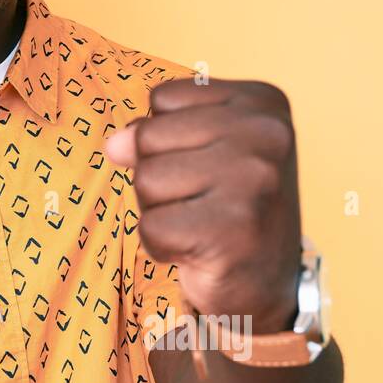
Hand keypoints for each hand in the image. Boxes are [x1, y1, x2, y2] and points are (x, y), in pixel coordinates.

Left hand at [103, 78, 301, 333]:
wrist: (265, 284)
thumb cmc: (225, 207)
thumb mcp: (198, 149)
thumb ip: (153, 130)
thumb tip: (116, 145)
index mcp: (261, 101)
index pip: (164, 98)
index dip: (168, 139)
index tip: (210, 165)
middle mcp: (267, 135)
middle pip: (149, 136)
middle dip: (159, 175)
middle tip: (203, 201)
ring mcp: (254, 181)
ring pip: (146, 180)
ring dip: (160, 211)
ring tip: (201, 223)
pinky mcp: (234, 230)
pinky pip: (150, 227)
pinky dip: (162, 246)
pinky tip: (199, 250)